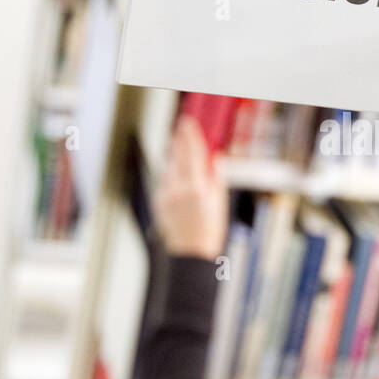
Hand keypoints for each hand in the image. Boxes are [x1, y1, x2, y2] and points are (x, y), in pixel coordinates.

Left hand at [155, 116, 228, 259]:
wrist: (191, 254)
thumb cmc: (210, 230)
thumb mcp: (219, 203)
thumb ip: (216, 178)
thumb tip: (216, 158)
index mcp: (197, 188)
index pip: (193, 155)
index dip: (190, 137)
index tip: (188, 123)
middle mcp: (179, 190)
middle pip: (178, 157)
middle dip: (179, 140)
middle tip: (180, 125)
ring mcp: (166, 196)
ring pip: (168, 168)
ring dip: (174, 155)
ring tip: (177, 143)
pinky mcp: (159, 202)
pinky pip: (165, 181)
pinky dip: (170, 173)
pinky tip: (175, 169)